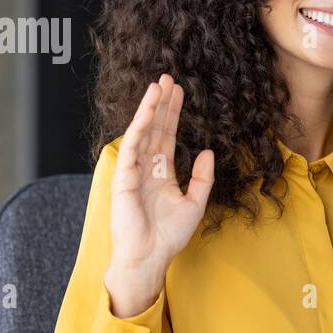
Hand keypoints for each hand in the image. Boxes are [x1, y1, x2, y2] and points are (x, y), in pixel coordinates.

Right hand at [105, 74, 214, 316]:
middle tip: (168, 77)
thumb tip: (208, 151)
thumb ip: (202, 177)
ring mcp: (134, 171)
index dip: (173, 114)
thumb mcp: (195, 203)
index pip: (167, 136)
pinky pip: (131, 146)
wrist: (151, 255)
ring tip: (158, 85)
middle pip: (155, 128)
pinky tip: (147, 111)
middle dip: (161, 104)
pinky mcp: (124, 177)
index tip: (178, 92)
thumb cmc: (169, 235)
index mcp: (161, 173)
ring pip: (143, 132)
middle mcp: (146, 168)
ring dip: (150, 108)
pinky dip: (139, 127)